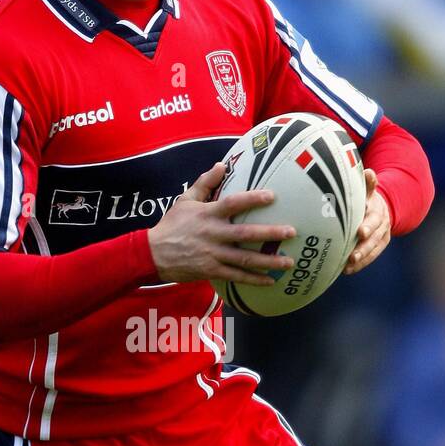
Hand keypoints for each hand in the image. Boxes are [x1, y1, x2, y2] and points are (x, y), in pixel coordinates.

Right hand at [147, 162, 296, 285]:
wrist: (153, 254)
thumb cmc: (172, 225)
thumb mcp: (185, 200)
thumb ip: (205, 183)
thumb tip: (222, 164)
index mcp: (208, 214)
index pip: (233, 203)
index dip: (252, 199)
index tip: (272, 196)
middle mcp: (212, 234)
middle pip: (245, 233)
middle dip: (270, 233)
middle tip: (291, 232)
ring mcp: (212, 254)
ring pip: (244, 258)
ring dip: (268, 261)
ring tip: (288, 262)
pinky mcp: (211, 270)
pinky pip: (236, 276)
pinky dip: (253, 279)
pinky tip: (270, 281)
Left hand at [343, 168, 390, 274]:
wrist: (383, 204)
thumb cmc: (366, 196)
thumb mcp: (367, 188)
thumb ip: (368, 183)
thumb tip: (368, 172)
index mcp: (376, 207)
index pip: (373, 216)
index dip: (368, 225)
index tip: (359, 233)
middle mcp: (381, 221)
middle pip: (374, 236)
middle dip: (364, 246)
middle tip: (353, 255)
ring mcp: (382, 234)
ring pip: (373, 247)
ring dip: (361, 257)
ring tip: (348, 265)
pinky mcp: (381, 243)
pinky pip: (371, 255)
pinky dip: (360, 263)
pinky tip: (347, 270)